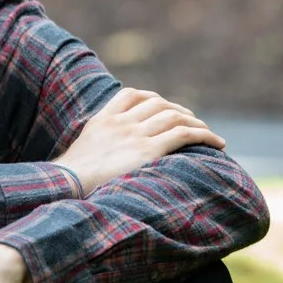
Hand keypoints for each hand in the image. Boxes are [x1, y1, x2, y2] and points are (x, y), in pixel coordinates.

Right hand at [54, 87, 225, 194]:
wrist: (65, 186)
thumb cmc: (66, 183)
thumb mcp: (73, 159)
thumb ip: (88, 156)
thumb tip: (86, 172)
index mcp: (101, 121)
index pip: (131, 95)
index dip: (151, 99)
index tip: (163, 108)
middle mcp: (120, 122)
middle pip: (158, 104)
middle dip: (178, 110)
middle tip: (192, 122)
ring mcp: (134, 134)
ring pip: (175, 117)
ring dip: (196, 123)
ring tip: (209, 134)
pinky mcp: (148, 150)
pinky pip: (184, 134)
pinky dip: (205, 136)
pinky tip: (217, 144)